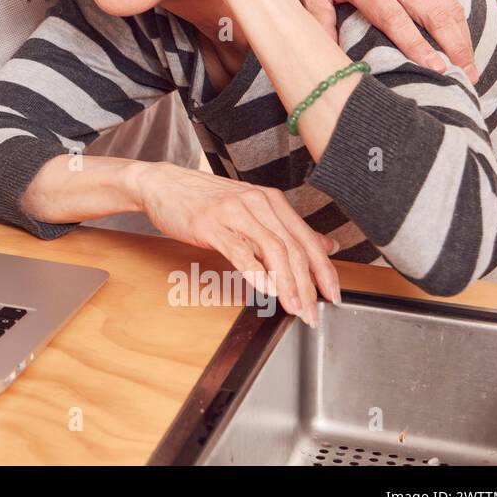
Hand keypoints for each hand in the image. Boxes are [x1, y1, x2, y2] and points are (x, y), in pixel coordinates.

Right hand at [137, 162, 339, 324]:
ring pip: (272, 250)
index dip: (324, 270)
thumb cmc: (205, 200)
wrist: (163, 185)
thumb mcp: (251, 209)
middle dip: (308, 285)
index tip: (332, 295)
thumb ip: (287, 228)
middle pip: (293, 248)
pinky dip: (256, 272)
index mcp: (271, 200)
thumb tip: (326, 246)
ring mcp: (234, 212)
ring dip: (287, 284)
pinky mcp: (211, 224)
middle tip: (312, 312)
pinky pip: (239, 251)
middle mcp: (257, 202)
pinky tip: (266, 289)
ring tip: (294, 307)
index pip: (307, 238)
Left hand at [299, 0, 477, 80]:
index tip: (436, 67)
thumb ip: (317, 19)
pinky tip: (465, 41)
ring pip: (448, 4)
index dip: (417, 44)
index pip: (394, 18)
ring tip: (471, 67)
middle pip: (432, 13)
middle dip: (453, 46)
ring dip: (463, 37)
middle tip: (467, 77)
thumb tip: (321, 56)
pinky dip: (461, 19)